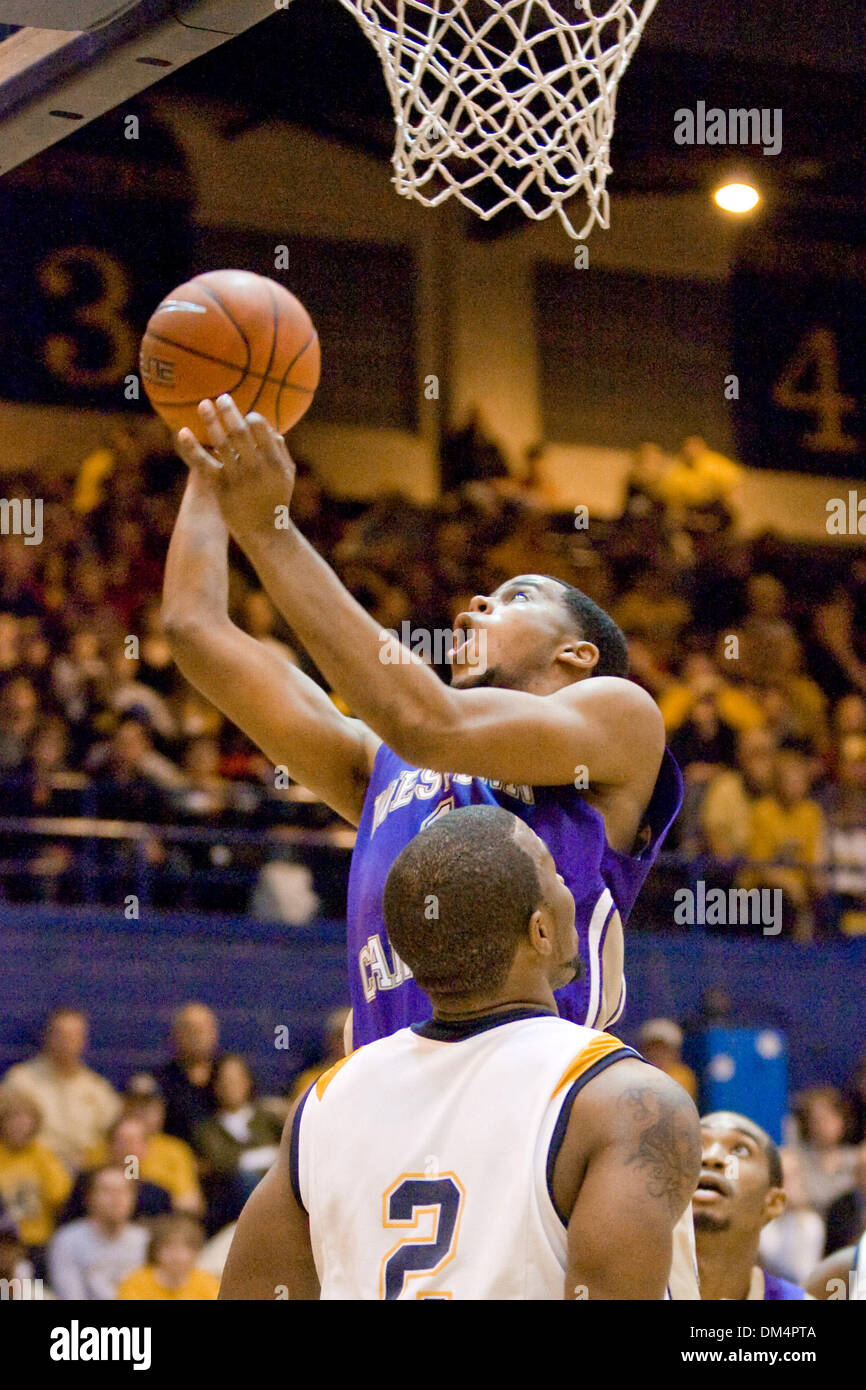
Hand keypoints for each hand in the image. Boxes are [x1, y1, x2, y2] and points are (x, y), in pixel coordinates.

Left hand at [175, 395, 296, 545]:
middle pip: (240, 433)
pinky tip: (182, 432)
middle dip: (229, 412)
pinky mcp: (221, 487)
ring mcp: (237, 477)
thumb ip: (280, 451)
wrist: (264, 531)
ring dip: (211, 421)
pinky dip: (192, 447)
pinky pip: (204, 463)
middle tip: (221, 397)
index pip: (262, 429)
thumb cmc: (276, 499)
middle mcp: (256, 468)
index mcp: (275, 462)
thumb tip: (270, 428)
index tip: (246, 413)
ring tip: (203, 405)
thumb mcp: (286, 476)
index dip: (252, 417)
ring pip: (221, 444)